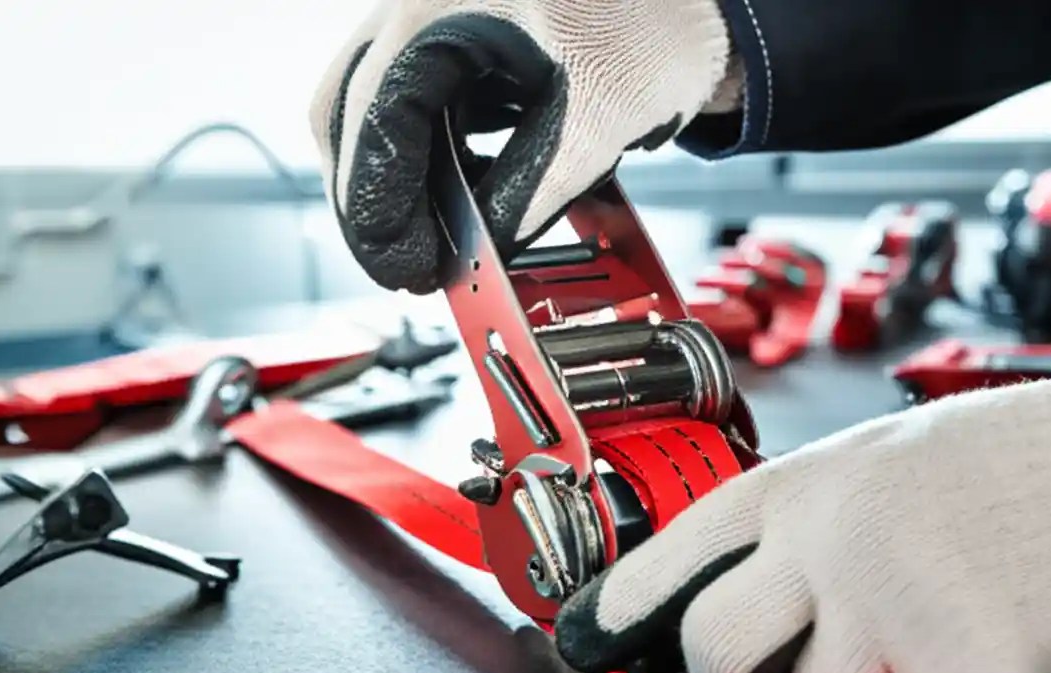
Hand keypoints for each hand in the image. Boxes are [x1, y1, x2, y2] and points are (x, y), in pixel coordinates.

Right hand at [309, 0, 741, 293]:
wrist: (701, 2)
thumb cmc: (661, 32)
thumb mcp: (594, 129)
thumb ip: (523, 198)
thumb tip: (471, 258)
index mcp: (445, 5)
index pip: (373, 118)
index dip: (377, 208)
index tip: (402, 268)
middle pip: (348, 110)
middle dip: (372, 199)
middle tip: (410, 265)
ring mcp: (434, 6)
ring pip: (371, 103)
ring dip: (395, 175)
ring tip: (435, 237)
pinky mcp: (453, 24)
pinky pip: (410, 92)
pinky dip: (423, 146)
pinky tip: (459, 187)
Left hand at [555, 369, 1050, 672]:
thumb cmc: (1036, 459)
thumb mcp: (896, 463)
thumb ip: (822, 526)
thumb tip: (773, 594)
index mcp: (811, 481)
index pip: (680, 547)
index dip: (623, 601)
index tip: (589, 634)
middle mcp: (830, 537)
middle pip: (720, 652)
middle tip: (798, 670)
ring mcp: (886, 605)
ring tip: (944, 624)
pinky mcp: (959, 672)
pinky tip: (994, 659)